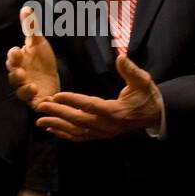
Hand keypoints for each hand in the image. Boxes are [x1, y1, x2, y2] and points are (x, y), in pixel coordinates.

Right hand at [6, 6, 58, 109]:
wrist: (53, 78)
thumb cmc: (42, 60)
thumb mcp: (38, 42)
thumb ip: (31, 27)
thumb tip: (26, 8)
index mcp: (20, 61)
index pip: (12, 57)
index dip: (13, 55)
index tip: (18, 49)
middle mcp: (20, 76)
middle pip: (13, 76)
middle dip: (15, 74)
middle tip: (20, 71)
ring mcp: (27, 89)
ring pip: (20, 92)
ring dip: (24, 90)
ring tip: (32, 86)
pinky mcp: (36, 100)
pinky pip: (32, 103)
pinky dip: (36, 101)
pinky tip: (42, 97)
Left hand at [36, 54, 162, 141]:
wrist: (154, 115)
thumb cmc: (147, 95)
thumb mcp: (142, 80)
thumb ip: (130, 70)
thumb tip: (121, 57)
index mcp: (116, 111)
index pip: (90, 106)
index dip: (73, 101)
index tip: (57, 96)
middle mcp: (108, 126)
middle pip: (79, 121)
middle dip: (58, 114)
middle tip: (41, 106)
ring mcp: (104, 133)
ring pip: (77, 132)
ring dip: (57, 126)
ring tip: (40, 120)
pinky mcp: (101, 136)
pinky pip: (80, 138)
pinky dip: (65, 135)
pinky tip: (51, 130)